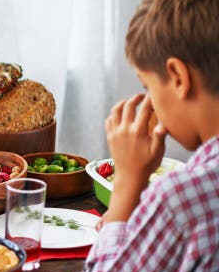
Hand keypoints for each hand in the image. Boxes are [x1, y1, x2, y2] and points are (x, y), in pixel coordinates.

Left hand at [103, 94, 166, 222]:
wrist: (129, 176)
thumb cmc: (146, 165)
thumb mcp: (158, 152)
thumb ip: (160, 136)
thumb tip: (163, 124)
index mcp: (138, 131)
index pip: (144, 109)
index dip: (149, 99)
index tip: (153, 95)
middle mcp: (124, 129)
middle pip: (128, 106)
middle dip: (135, 98)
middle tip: (142, 96)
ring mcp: (115, 132)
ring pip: (115, 111)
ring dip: (122, 103)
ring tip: (129, 102)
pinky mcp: (109, 137)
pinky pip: (108, 120)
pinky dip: (113, 114)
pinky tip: (119, 115)